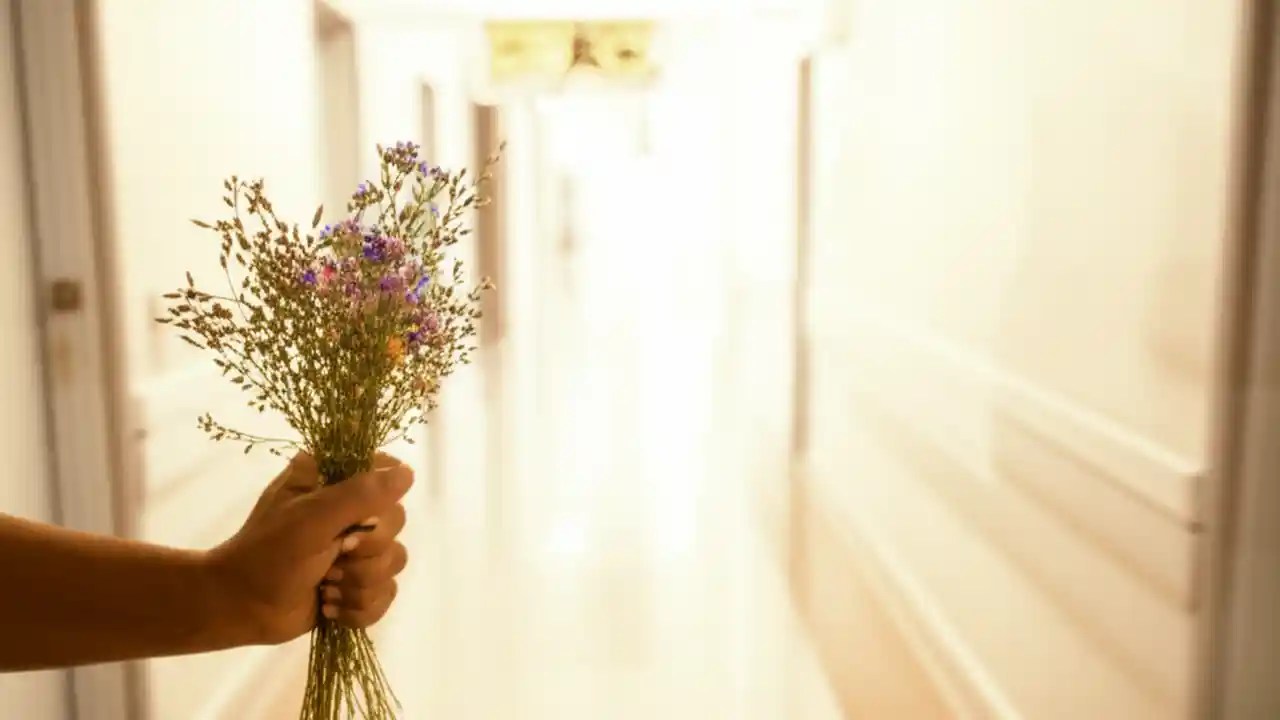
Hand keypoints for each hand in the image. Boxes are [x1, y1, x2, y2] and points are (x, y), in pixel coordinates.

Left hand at [205, 452, 412, 644]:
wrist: (240, 608)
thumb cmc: (267, 554)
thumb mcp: (311, 517)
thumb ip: (360, 494)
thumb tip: (408, 474)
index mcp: (335, 480)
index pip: (388, 476)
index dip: (378, 507)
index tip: (353, 526)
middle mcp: (350, 509)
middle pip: (397, 525)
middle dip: (365, 555)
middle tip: (332, 559)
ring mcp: (356, 548)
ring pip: (394, 563)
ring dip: (358, 585)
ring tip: (324, 587)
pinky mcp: (358, 582)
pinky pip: (386, 593)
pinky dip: (358, 609)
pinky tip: (329, 606)